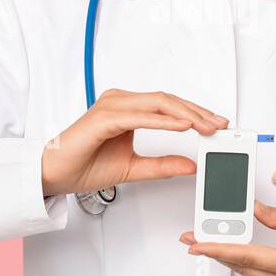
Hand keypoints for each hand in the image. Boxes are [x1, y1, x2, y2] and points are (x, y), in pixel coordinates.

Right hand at [41, 89, 227, 196]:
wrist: (55, 174)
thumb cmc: (85, 166)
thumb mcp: (134, 168)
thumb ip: (162, 165)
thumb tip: (191, 165)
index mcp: (128, 109)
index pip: (169, 106)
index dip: (196, 114)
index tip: (218, 125)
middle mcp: (121, 102)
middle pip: (168, 100)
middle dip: (197, 112)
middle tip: (220, 125)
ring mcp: (112, 106)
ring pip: (158, 104)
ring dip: (186, 114)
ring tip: (207, 126)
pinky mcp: (104, 117)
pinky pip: (140, 117)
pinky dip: (163, 121)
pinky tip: (183, 127)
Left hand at [180, 200, 275, 275]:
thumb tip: (253, 210)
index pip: (249, 256)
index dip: (219, 249)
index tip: (198, 243)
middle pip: (243, 267)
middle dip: (215, 252)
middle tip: (192, 239)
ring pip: (249, 273)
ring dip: (227, 257)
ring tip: (206, 242)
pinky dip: (243, 262)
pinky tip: (232, 251)